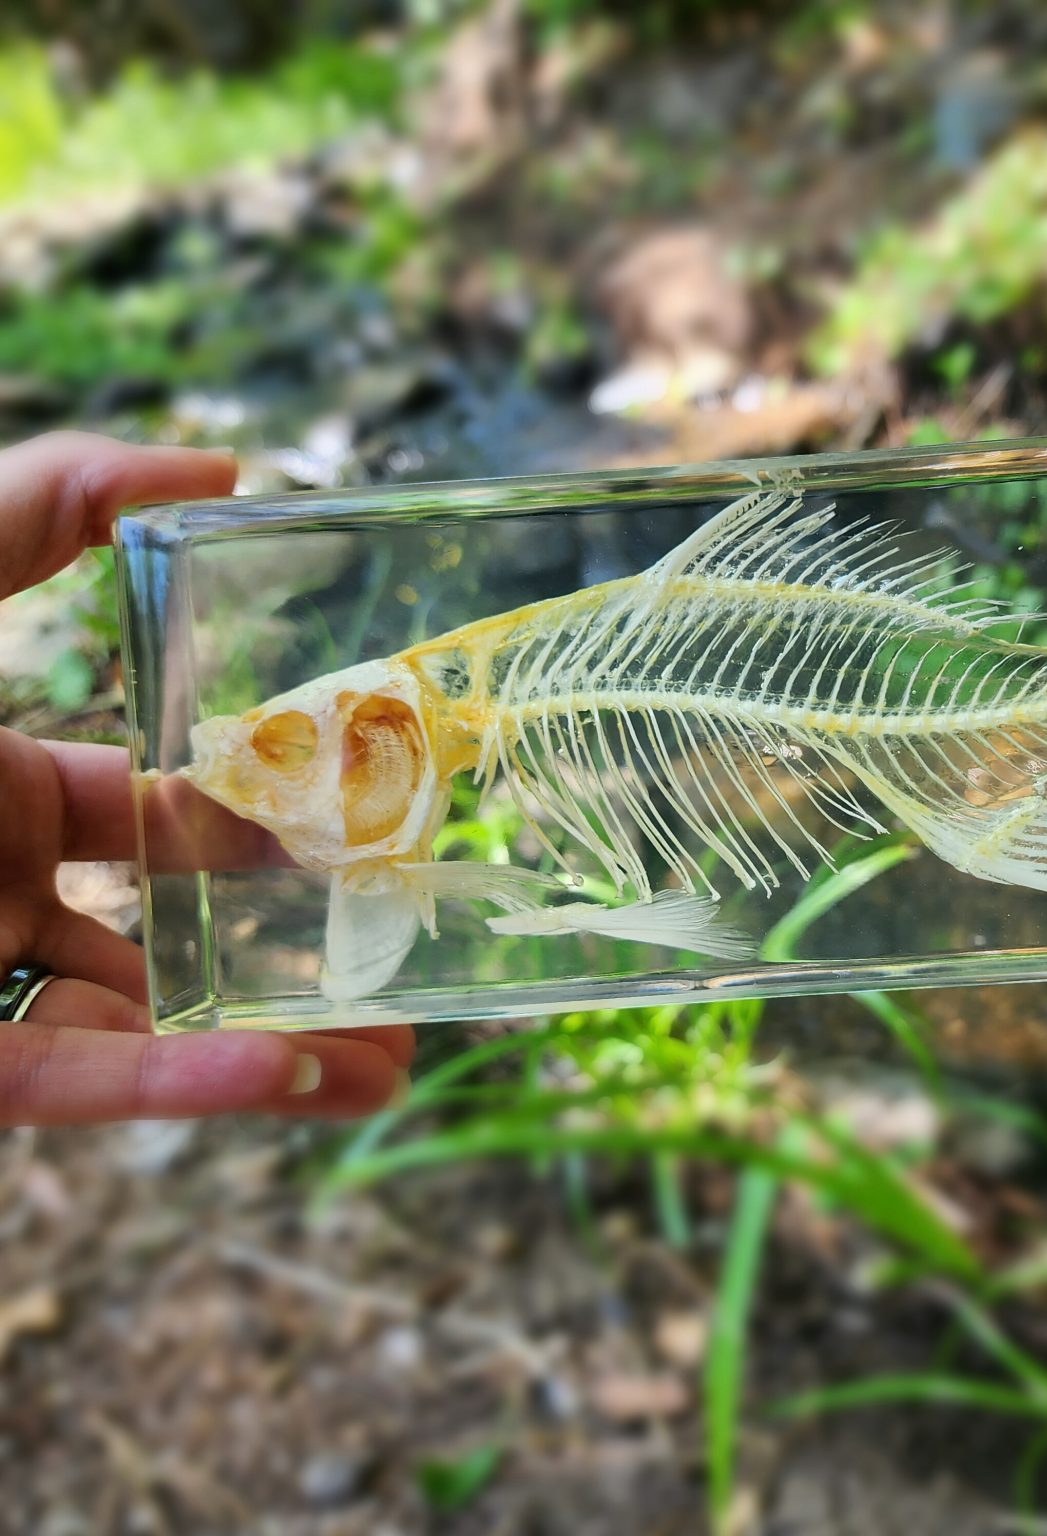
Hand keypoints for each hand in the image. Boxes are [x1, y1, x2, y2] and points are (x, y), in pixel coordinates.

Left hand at [0, 432, 413, 1125]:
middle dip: (290, 953)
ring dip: (273, 1048)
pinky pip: (81, 1084)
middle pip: (173, 935)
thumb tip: (226, 470)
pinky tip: (295, 1076)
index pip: (157, 813)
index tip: (355, 825)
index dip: (260, 818)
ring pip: (146, 1029)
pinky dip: (187, 1086)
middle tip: (405, 965)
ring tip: (394, 1060)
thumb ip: (54, 501)